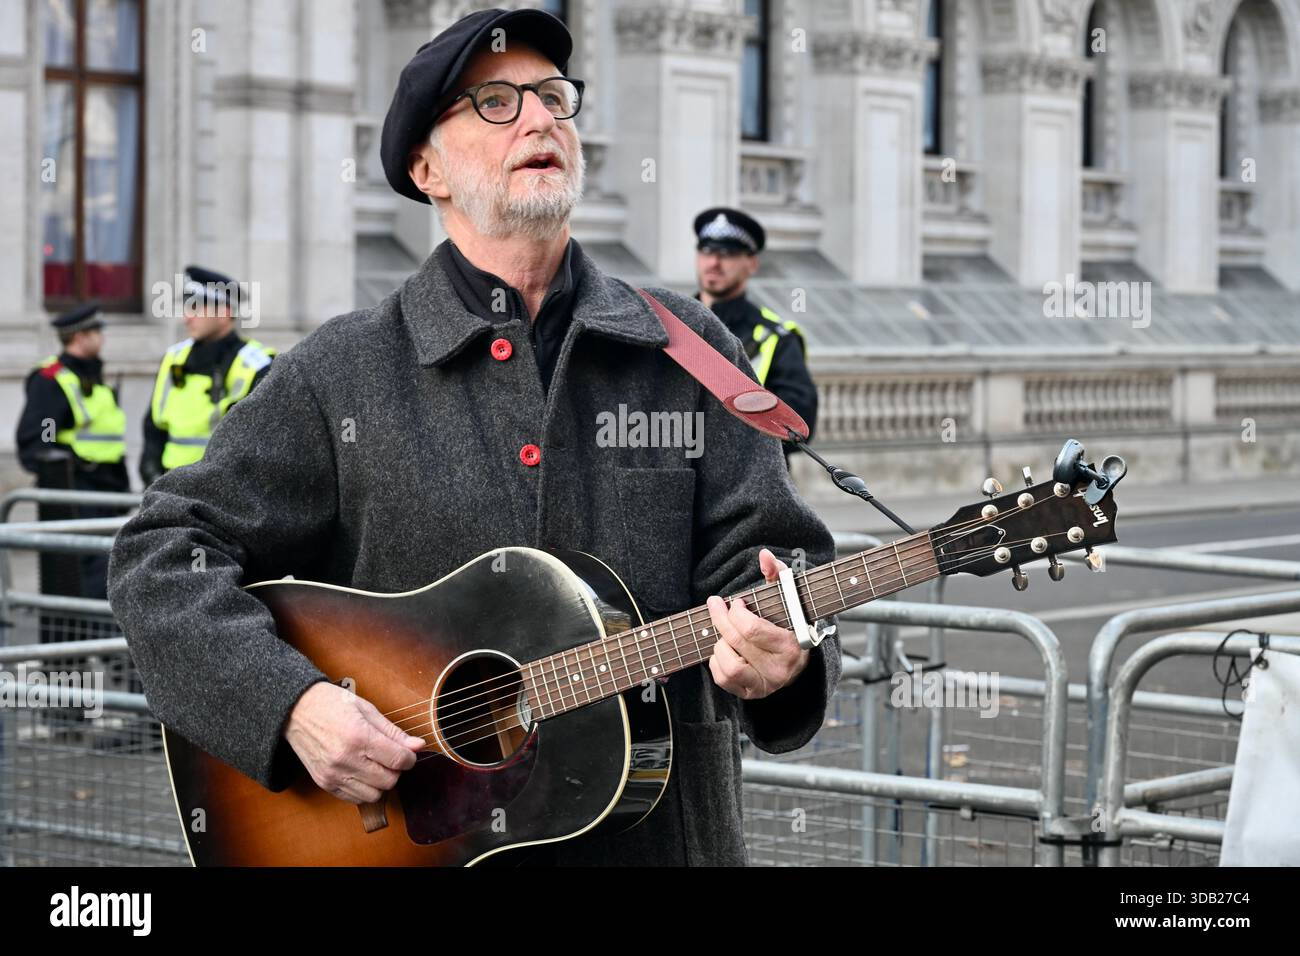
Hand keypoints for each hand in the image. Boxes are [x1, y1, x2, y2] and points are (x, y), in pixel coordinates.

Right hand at [284, 681, 424, 803]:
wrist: (297, 710)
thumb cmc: (333, 704)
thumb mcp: (367, 710)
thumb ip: (394, 732)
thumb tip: (419, 746)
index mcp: (358, 737)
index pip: (398, 760)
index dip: (410, 758)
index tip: (408, 753)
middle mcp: (345, 759)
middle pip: (389, 780)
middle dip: (396, 770)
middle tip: (390, 756)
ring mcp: (333, 774)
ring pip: (374, 795)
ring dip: (381, 782)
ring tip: (375, 764)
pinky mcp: (324, 783)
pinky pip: (355, 799)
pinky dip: (364, 789)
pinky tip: (361, 772)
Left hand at [706, 548, 809, 700]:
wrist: (800, 660)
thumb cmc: (791, 623)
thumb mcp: (789, 597)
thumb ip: (778, 574)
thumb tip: (764, 555)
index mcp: (791, 646)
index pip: (751, 629)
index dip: (736, 612)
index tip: (736, 602)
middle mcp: (779, 670)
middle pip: (736, 642)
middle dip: (720, 619)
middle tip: (715, 604)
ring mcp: (765, 685)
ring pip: (728, 666)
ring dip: (720, 644)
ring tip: (725, 633)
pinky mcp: (752, 693)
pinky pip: (723, 680)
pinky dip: (716, 662)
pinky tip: (724, 649)